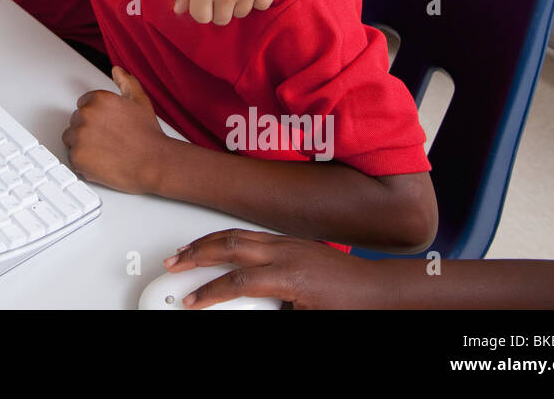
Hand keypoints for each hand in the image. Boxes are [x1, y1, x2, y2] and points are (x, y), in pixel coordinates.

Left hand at [61, 67, 167, 193]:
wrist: (153, 162)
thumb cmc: (147, 135)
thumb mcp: (140, 101)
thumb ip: (126, 82)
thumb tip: (117, 71)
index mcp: (98, 99)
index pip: (83, 104)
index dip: (97, 117)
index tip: (107, 125)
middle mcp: (86, 114)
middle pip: (76, 121)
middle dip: (89, 129)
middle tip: (109, 139)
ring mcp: (80, 136)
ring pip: (71, 138)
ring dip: (83, 144)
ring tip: (105, 150)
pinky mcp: (77, 157)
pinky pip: (72, 157)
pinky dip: (84, 161)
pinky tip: (101, 161)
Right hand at [164, 230, 383, 309]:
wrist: (380, 290)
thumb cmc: (352, 306)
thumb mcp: (309, 319)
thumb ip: (273, 312)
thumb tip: (244, 312)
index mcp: (289, 275)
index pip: (237, 283)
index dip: (209, 293)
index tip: (191, 301)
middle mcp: (286, 252)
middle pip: (229, 246)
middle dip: (195, 254)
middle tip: (173, 263)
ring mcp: (288, 243)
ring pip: (237, 234)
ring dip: (207, 242)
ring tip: (185, 251)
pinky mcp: (292, 241)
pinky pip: (250, 234)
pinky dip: (227, 238)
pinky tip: (217, 244)